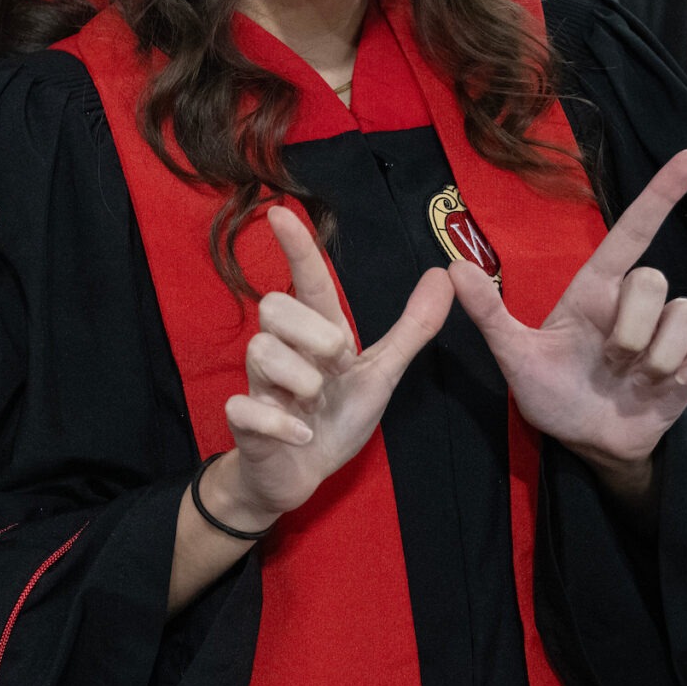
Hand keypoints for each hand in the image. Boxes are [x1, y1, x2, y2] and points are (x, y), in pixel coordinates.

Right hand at [220, 206, 452, 525]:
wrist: (301, 474)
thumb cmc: (335, 417)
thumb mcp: (381, 373)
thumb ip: (412, 329)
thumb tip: (442, 275)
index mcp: (316, 334)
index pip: (306, 279)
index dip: (296, 246)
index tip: (280, 211)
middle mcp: (281, 349)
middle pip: (275, 306)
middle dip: (313, 336)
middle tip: (334, 368)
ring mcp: (258, 382)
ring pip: (261, 352)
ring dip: (302, 384)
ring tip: (315, 407)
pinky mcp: (243, 419)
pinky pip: (249, 406)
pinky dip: (283, 424)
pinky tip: (302, 436)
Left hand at [446, 149, 686, 492]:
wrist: (588, 441)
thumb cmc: (550, 391)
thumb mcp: (514, 355)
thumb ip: (487, 312)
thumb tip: (450, 265)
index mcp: (594, 290)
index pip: (633, 232)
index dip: (662, 193)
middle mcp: (635, 303)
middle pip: (655, 281)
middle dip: (630, 330)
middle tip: (609, 362)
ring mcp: (671, 331)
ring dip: (660, 357)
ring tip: (635, 378)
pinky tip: (675, 383)